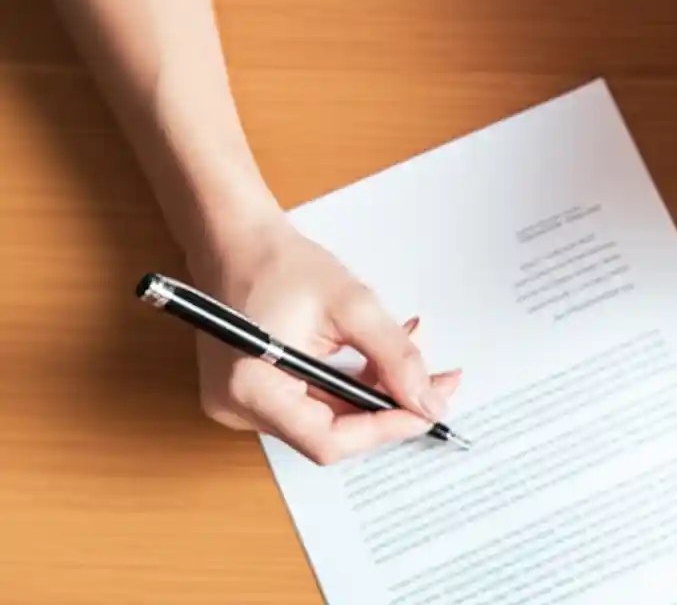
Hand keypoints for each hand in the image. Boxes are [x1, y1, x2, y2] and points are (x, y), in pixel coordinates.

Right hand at [186, 215, 459, 463]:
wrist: (236, 242)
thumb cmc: (279, 264)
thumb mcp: (352, 305)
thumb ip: (395, 357)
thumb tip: (428, 402)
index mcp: (252, 389)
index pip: (329, 440)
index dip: (386, 429)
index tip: (428, 408)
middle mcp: (240, 408)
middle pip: (331, 434)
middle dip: (388, 407)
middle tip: (435, 383)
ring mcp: (244, 404)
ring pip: (328, 420)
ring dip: (374, 394)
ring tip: (411, 360)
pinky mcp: (256, 394)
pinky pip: (313, 404)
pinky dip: (351, 387)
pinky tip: (376, 360)